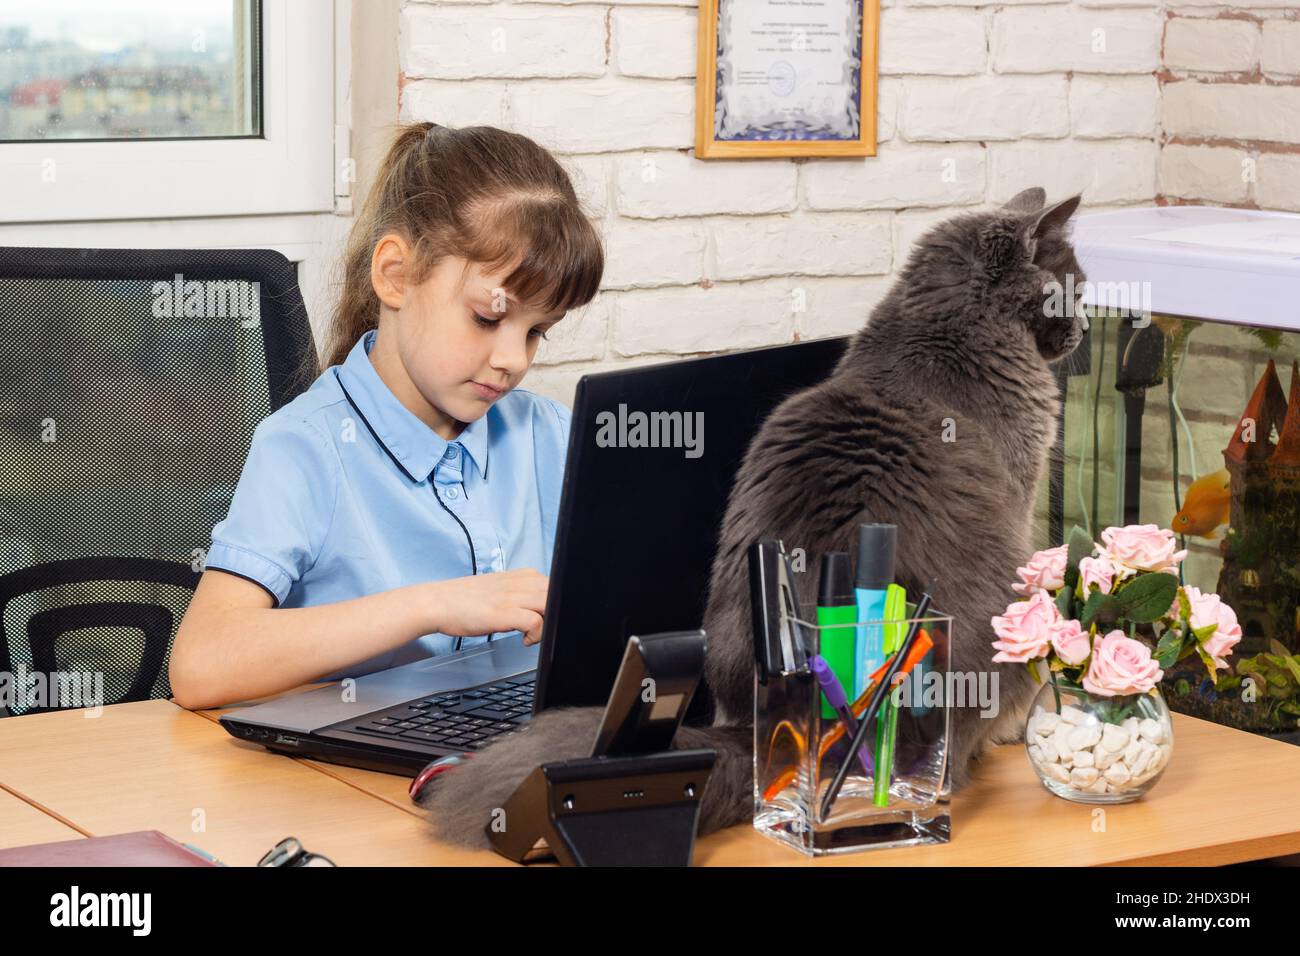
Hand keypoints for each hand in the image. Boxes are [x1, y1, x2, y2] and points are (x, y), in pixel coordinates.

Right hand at [425, 569, 548, 645]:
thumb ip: (520, 594)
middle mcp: (519, 583)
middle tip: (544, 629)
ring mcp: (511, 597)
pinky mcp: (502, 613)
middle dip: (556, 612)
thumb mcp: (498, 590)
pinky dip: (535, 635)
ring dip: (548, 623)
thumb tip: (540, 607)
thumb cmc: (465, 601)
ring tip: (535, 635)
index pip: (557, 583)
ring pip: (550, 603)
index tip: (548, 618)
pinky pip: (534, 621)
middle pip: (557, 592)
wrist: (436, 603)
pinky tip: (524, 641)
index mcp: (521, 576)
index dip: (558, 602)